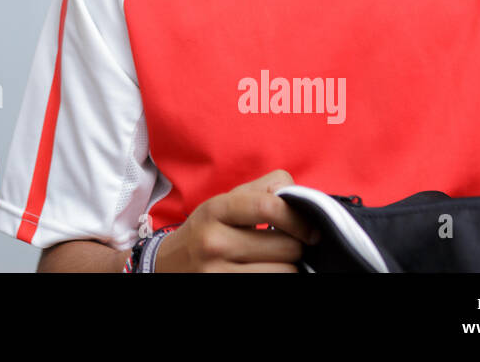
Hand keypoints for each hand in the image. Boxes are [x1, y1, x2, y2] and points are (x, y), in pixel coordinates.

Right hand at [156, 169, 319, 271]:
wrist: (168, 266)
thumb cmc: (206, 230)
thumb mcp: (223, 203)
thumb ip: (261, 189)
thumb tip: (294, 190)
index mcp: (216, 210)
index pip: (268, 207)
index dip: (299, 219)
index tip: (311, 229)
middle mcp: (214, 242)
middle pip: (286, 246)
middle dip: (295, 245)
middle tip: (286, 245)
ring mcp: (218, 272)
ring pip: (286, 271)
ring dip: (288, 267)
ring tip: (274, 261)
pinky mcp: (224, 289)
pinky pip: (274, 285)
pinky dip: (278, 278)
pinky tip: (265, 270)